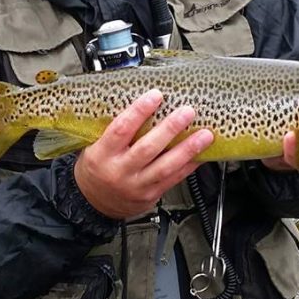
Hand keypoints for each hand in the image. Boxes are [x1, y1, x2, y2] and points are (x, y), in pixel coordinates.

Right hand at [74, 88, 213, 219]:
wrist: (93, 202)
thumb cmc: (97, 167)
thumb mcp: (95, 146)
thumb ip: (116, 129)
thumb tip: (142, 101)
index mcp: (102, 154)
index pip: (121, 129)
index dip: (139, 112)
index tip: (155, 96)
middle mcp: (120, 170)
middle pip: (147, 148)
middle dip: (170, 129)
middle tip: (187, 112)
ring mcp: (136, 185)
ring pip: (165, 166)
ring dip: (187, 149)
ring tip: (205, 135)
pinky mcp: (150, 195)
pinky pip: (173, 179)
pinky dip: (189, 166)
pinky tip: (200, 154)